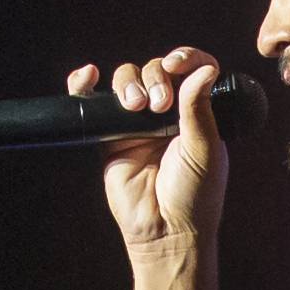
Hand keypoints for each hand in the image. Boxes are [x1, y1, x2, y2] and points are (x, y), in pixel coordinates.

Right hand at [69, 47, 230, 257]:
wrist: (166, 231)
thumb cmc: (194, 196)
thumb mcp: (204, 149)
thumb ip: (200, 108)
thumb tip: (205, 69)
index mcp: (196, 111)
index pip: (191, 69)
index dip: (184, 57)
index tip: (177, 63)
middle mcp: (168, 112)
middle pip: (155, 69)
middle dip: (154, 77)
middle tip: (158, 105)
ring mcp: (137, 124)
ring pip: (127, 80)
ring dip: (128, 82)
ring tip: (134, 105)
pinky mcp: (110, 137)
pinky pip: (94, 103)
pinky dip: (84, 85)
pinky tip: (86, 77)